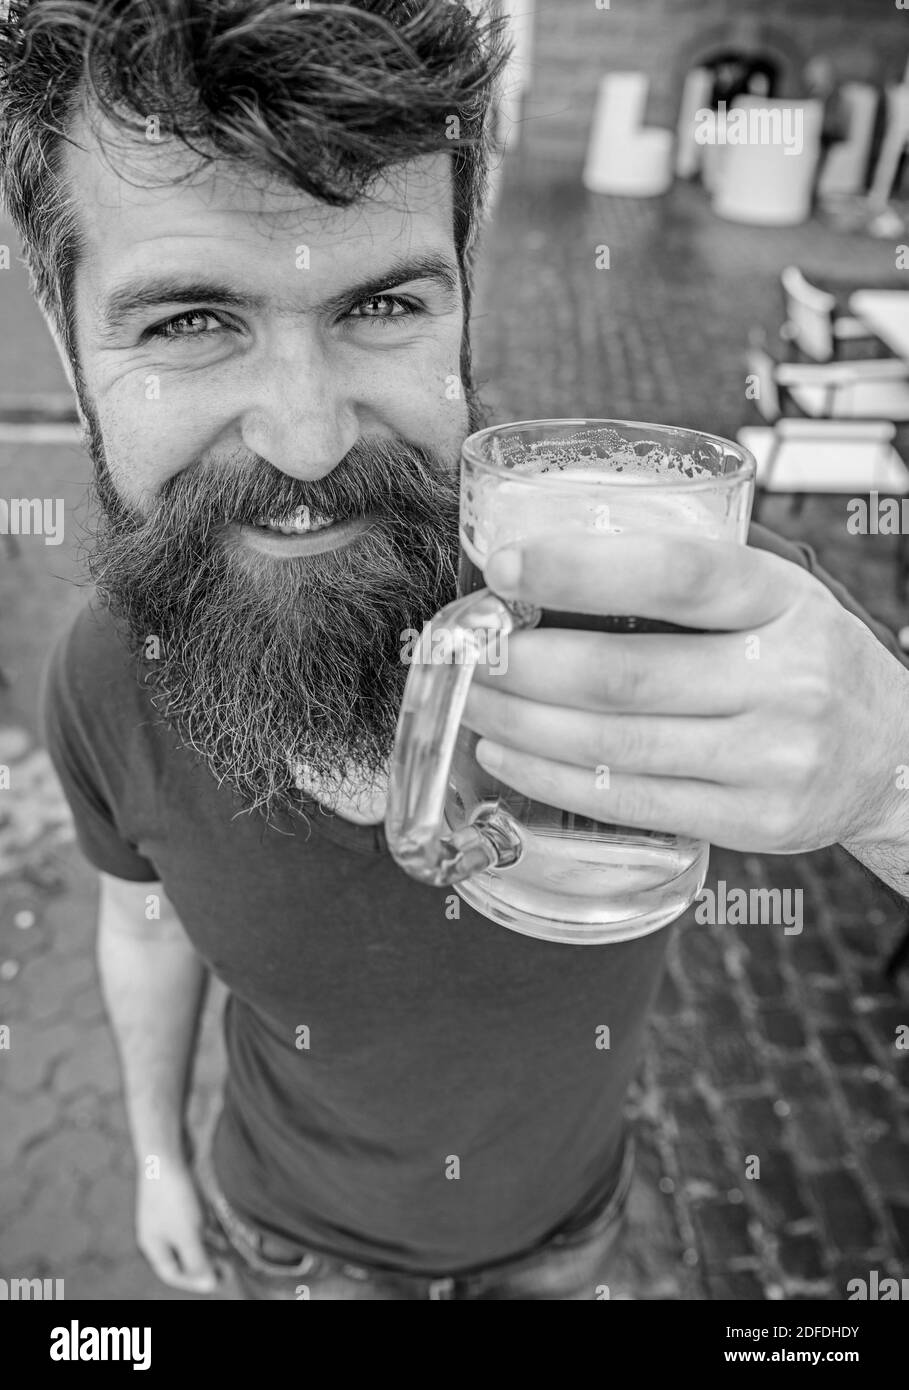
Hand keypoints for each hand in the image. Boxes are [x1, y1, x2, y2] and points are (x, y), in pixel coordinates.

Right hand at [135, 1157, 218, 1292]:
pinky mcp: (180, 1198)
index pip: (173, 1272)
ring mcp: (169, 1214)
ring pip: (191, 1237)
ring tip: (231, 1253)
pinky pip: (196, 1220)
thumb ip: (197, 1260)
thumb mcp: (187, 1234)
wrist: (166, 1152)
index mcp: (153, 1245)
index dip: (193, 1281)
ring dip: (210, 1246)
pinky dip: (210, 1228)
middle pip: (182, 1255)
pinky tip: (225, 1229)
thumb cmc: (172, 1197)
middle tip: (228, 1269)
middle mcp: (159, 1232)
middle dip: (205, 1263)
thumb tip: (209, 1284)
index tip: (216, 1282)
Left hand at [462, 532, 908, 854]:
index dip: (582, 570)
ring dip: (522, 724)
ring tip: (472, 701)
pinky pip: (631, 802)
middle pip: (624, 676)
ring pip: (615, 745)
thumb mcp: (772, 597)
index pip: (678, 574)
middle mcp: (785, 679)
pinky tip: (509, 753)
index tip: (504, 568)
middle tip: (463, 652)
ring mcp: (772, 758)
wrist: (895, 753)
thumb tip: (542, 570)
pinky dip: (553, 779)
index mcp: (782, 600)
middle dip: (521, 666)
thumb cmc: (808, 658)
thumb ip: (685, 584)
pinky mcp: (754, 822)